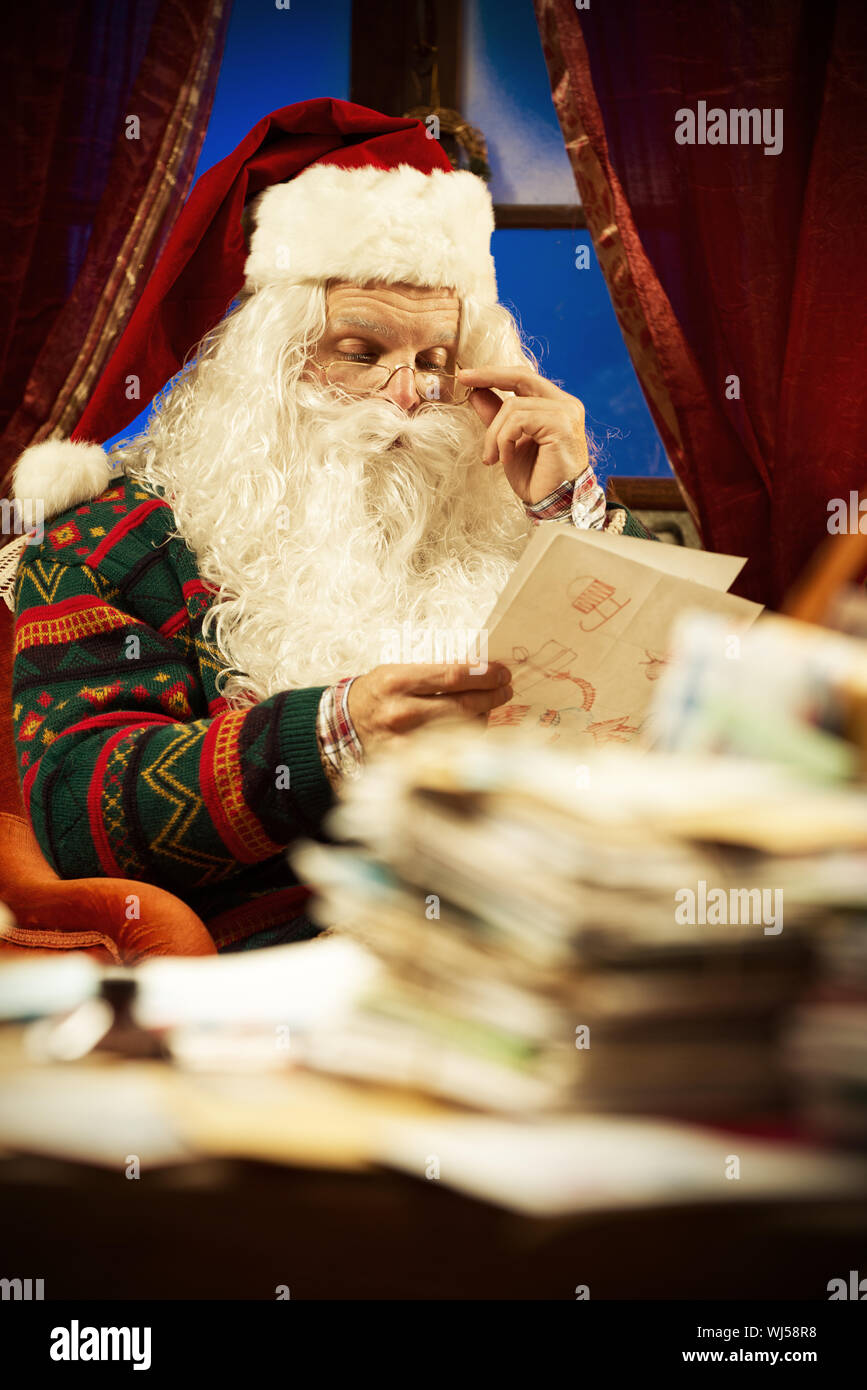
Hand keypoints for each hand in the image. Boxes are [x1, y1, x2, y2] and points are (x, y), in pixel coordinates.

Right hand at [347, 662, 512, 757]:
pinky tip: (470, 725)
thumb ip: (434, 669)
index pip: (453, 676)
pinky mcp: (408, 761)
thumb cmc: (379, 693)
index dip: (484, 674)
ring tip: (487, 705)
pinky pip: (450, 749)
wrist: (345, 724)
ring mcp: (404, 740)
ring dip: (482, 715)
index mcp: (397, 680)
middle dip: (492, 695)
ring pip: (460, 728)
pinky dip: (466, 736)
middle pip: (463, 704)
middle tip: (505, 689)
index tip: (502, 672)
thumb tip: (480, 669)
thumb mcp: (398, 670)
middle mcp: (400, 711)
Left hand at [459, 367, 589, 505]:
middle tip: (464, 381)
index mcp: (556, 405)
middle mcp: (565, 404)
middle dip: (489, 377)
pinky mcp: (561, 425)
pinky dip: (504, 440)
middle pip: (521, 377)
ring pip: (513, 406)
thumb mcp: (508, 442)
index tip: (466, 375)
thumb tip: (476, 392)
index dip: (494, 373)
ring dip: (494, 434)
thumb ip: (496, 416)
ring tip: (492, 458)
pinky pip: (518, 421)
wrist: (552, 505)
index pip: (523, 377)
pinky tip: (505, 459)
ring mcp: (566, 413)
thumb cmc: (536, 478)